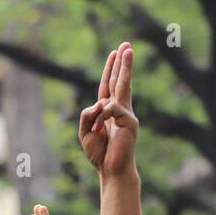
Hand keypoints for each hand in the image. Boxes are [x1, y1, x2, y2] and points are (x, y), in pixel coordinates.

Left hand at [78, 43, 137, 177]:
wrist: (111, 170)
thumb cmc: (99, 154)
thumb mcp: (84, 132)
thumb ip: (86, 115)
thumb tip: (98, 103)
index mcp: (108, 111)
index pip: (109, 86)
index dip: (111, 70)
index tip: (114, 53)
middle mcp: (119, 109)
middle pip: (119, 81)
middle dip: (122, 62)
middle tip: (126, 44)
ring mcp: (127, 114)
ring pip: (123, 86)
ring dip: (125, 68)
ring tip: (128, 51)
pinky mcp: (131, 122)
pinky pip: (112, 109)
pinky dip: (101, 116)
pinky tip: (98, 126)